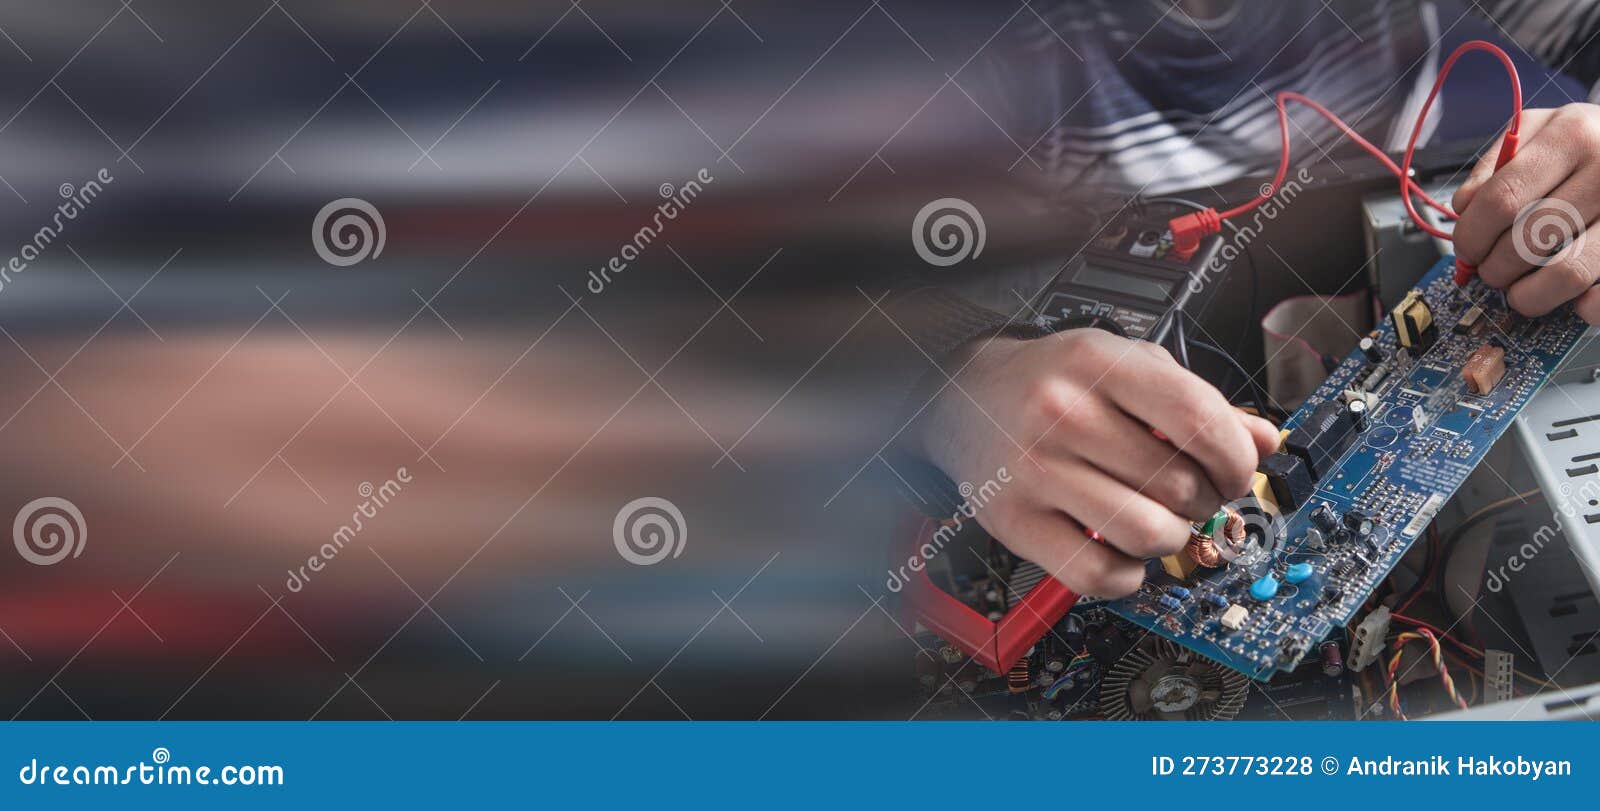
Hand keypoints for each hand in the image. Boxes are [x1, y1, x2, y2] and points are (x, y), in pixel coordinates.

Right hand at [911, 328, 1278, 597]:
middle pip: (1180, 485)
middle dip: (1205, 501)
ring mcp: (1036, 472)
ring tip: (1160, 521)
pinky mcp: (1015, 522)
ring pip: (1148, 534)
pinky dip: (1128, 575)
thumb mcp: (1123, 365)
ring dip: (1172, 538)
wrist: (960, 396)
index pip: (1198, 419)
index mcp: (1099, 365)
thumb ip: (1195, 400)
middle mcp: (1064, 414)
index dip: (1235, 458)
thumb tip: (1263, 441)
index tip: (1235, 471)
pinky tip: (1125, 551)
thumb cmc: (1052, 381)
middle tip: (1191, 495)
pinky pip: (1098, 574)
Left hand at [1453, 103, 1599, 321]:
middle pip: (1529, 240)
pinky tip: (1572, 299)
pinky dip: (1584, 307)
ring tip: (1518, 288)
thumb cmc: (1583, 143)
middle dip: (1495, 267)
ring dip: (1528, 293)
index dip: (1473, 235)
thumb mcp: (1537, 130)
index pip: (1502, 200)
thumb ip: (1495, 166)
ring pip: (1567, 272)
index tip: (1466, 249)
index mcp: (1570, 138)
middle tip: (1489, 270)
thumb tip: (1464, 210)